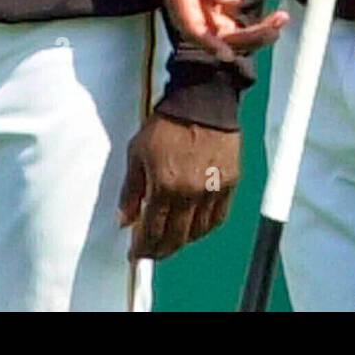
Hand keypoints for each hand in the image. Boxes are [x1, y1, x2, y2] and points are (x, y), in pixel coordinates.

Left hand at [118, 112, 240, 259]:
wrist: (203, 100)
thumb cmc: (167, 123)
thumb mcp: (137, 152)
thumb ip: (130, 190)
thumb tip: (124, 221)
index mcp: (164, 186)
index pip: (152, 232)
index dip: (142, 249)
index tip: (135, 254)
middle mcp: (190, 194)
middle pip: (175, 239)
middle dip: (160, 251)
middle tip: (151, 252)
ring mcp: (212, 190)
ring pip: (197, 233)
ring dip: (182, 241)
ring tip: (171, 239)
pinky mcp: (230, 183)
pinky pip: (218, 218)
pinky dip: (205, 228)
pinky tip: (195, 226)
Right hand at [167, 0, 287, 57]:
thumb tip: (228, 0)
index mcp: (181, 0)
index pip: (193, 29)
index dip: (210, 44)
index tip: (229, 52)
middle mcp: (195, 15)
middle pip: (218, 39)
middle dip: (247, 39)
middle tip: (274, 28)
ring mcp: (210, 17)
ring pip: (232, 39)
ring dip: (257, 36)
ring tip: (280, 20)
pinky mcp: (224, 16)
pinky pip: (241, 31)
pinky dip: (259, 28)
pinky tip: (277, 19)